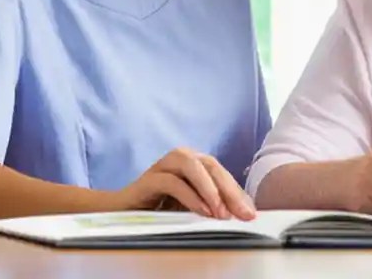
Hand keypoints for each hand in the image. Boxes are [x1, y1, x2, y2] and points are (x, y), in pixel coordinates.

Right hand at [116, 148, 256, 220]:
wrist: (121, 211)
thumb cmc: (159, 207)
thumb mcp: (192, 206)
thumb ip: (213, 204)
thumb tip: (241, 212)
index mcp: (194, 162)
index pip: (221, 172)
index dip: (237, 192)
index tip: (250, 214)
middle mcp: (180, 158)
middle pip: (211, 165)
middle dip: (229, 190)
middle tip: (240, 213)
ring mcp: (163, 165)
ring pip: (192, 166)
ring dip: (209, 189)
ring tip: (220, 212)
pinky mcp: (149, 178)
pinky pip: (172, 181)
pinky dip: (189, 195)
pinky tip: (201, 210)